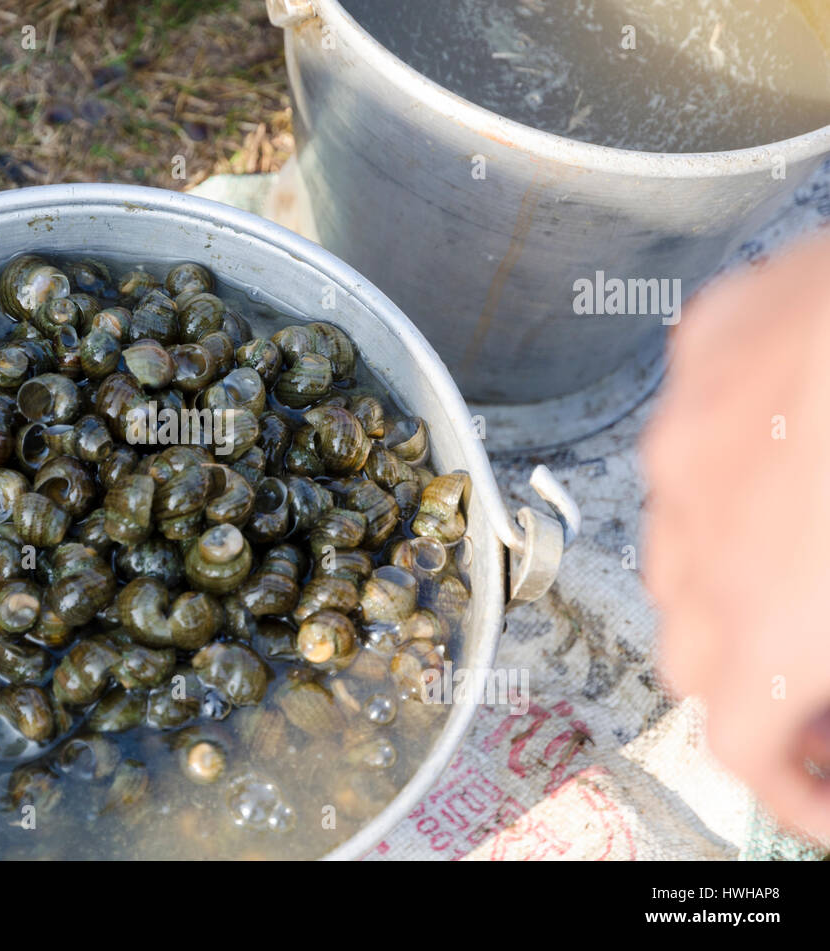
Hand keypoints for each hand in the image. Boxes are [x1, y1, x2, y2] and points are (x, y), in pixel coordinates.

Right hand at [643, 235, 829, 838]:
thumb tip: (820, 685)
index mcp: (776, 612)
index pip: (739, 741)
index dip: (782, 785)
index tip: (816, 793)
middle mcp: (701, 531)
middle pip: (690, 650)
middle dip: (748, 680)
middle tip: (811, 678)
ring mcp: (687, 435)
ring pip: (673, 543)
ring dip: (725, 574)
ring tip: (803, 549)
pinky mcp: (700, 350)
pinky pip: (688, 435)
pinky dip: (726, 464)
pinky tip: (790, 437)